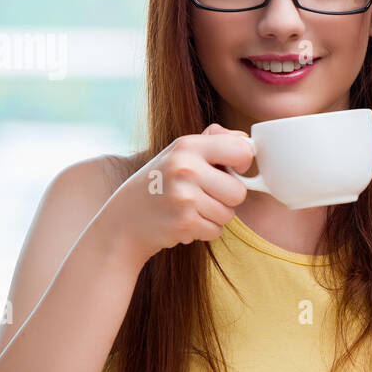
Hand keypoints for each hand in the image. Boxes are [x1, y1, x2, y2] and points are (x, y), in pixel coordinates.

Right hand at [92, 123, 253, 268]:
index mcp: (187, 146)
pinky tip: (183, 221)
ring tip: (190, 208)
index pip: (242, 150)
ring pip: (229, 214)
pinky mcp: (185, 222)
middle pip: (239, 191)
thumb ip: (213, 141)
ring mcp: (185, 197)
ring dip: (214, 216)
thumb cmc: (159, 183)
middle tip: (204, 195)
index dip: (243, 163)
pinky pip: (216, 230)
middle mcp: (185, 168)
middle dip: (227, 198)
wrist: (123, 220)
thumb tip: (247, 141)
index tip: (231, 169)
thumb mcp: (178, 153)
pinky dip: (203, 230)